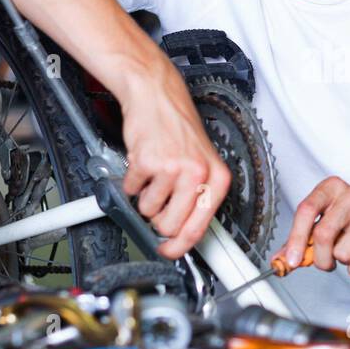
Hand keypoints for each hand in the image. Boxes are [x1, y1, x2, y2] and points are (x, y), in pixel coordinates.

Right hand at [115, 62, 230, 259]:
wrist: (157, 97)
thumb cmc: (179, 129)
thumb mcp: (202, 162)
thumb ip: (197, 197)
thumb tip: (183, 232)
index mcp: (217, 178)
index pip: (199, 226)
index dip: (181, 246)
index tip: (170, 251)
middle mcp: (198, 173)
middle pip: (170, 225)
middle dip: (158, 220)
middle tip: (159, 202)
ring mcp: (172, 168)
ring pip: (148, 210)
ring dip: (145, 197)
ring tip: (154, 175)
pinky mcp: (147, 162)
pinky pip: (132, 191)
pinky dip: (132, 182)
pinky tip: (143, 164)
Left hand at [282, 176, 349, 277]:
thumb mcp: (326, 227)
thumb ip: (301, 241)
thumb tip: (280, 261)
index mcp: (332, 187)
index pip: (306, 209)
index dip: (295, 238)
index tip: (291, 261)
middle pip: (323, 234)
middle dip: (319, 259)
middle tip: (325, 263)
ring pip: (340, 253)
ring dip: (341, 262)